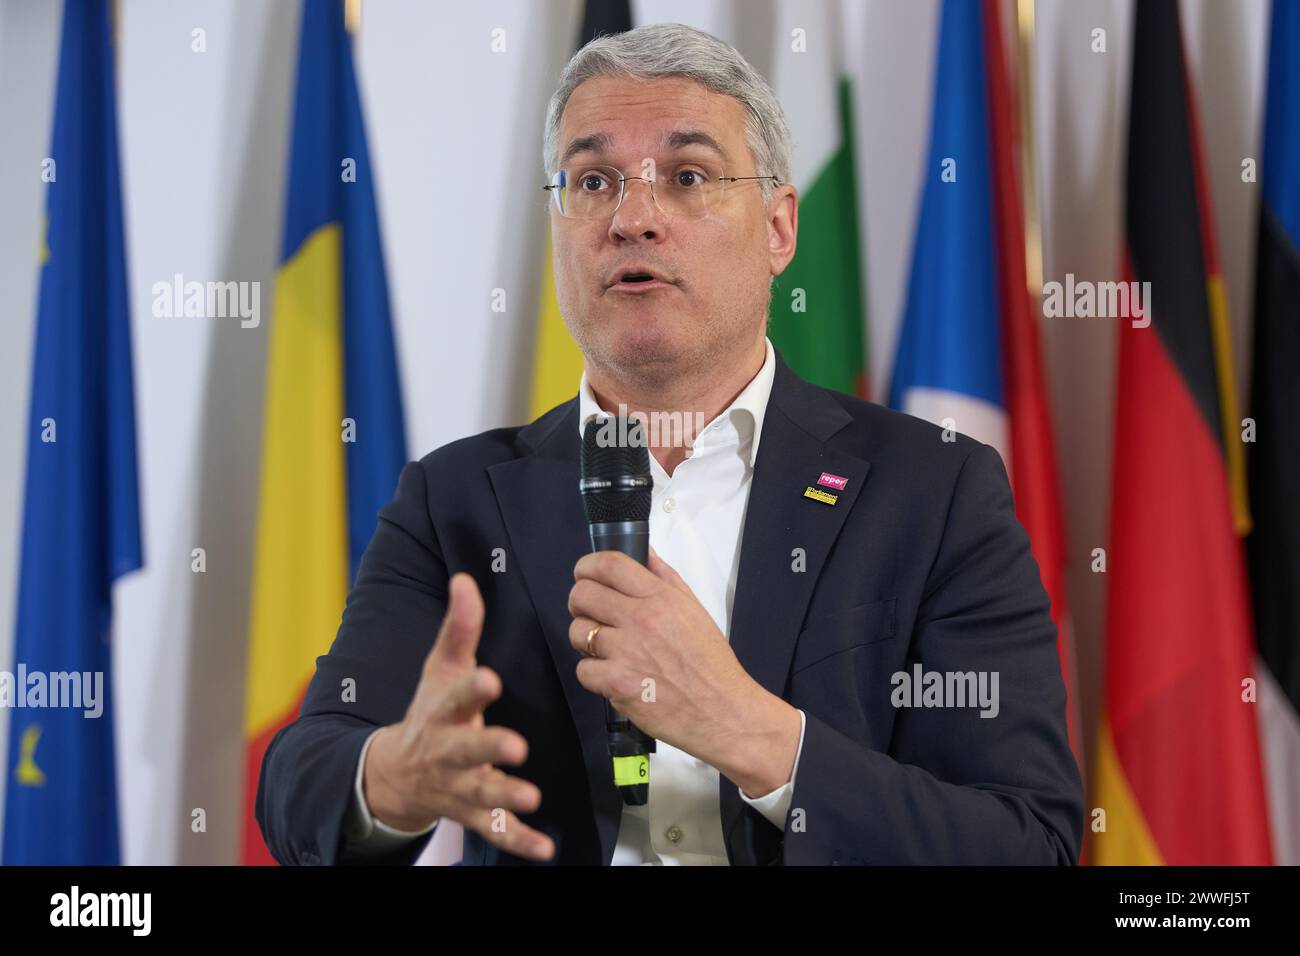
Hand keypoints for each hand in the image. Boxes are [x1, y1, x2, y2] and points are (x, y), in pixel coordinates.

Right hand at [363, 572, 555, 861]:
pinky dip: (519, 841)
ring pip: (481, 792)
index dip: (471, 689)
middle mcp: (448, 750)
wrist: (396, 772)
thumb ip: (459, 627)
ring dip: (505, 796)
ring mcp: (459, 784)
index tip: (488, 679)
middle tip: (514, 746)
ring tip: (529, 796)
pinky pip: (495, 829)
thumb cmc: (430, 711)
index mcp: (444, 710)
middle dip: (487, 748)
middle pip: (466, 750)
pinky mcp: (472, 812)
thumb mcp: (440, 667)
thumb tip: (465, 580)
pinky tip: (544, 847)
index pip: (456, 695)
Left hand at [566, 547, 763, 768]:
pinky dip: (594, 675)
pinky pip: (583, 670)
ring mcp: (627, 652)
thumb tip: (644, 553)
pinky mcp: (617, 684)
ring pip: (577, 632)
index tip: (584, 573)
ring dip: (585, 641)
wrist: (722, 712)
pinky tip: (614, 676)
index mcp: (661, 598)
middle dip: (580, 603)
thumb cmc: (710, 664)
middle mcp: (641, 620)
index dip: (588, 566)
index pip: (610, 565)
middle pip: (582, 595)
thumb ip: (665, 578)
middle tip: (592, 614)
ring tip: (606, 649)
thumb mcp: (694, 610)